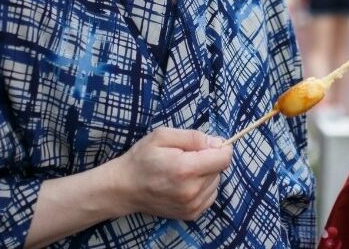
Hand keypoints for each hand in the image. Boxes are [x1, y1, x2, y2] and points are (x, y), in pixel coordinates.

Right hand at [98, 128, 232, 220]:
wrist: (125, 188)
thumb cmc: (142, 158)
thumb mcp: (162, 136)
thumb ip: (193, 137)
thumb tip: (218, 143)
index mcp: (186, 169)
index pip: (224, 158)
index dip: (220, 147)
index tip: (207, 145)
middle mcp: (192, 190)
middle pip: (219, 169)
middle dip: (208, 159)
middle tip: (186, 157)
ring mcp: (192, 205)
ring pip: (215, 183)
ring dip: (206, 174)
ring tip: (183, 171)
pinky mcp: (191, 214)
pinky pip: (210, 195)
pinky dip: (203, 187)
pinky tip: (185, 183)